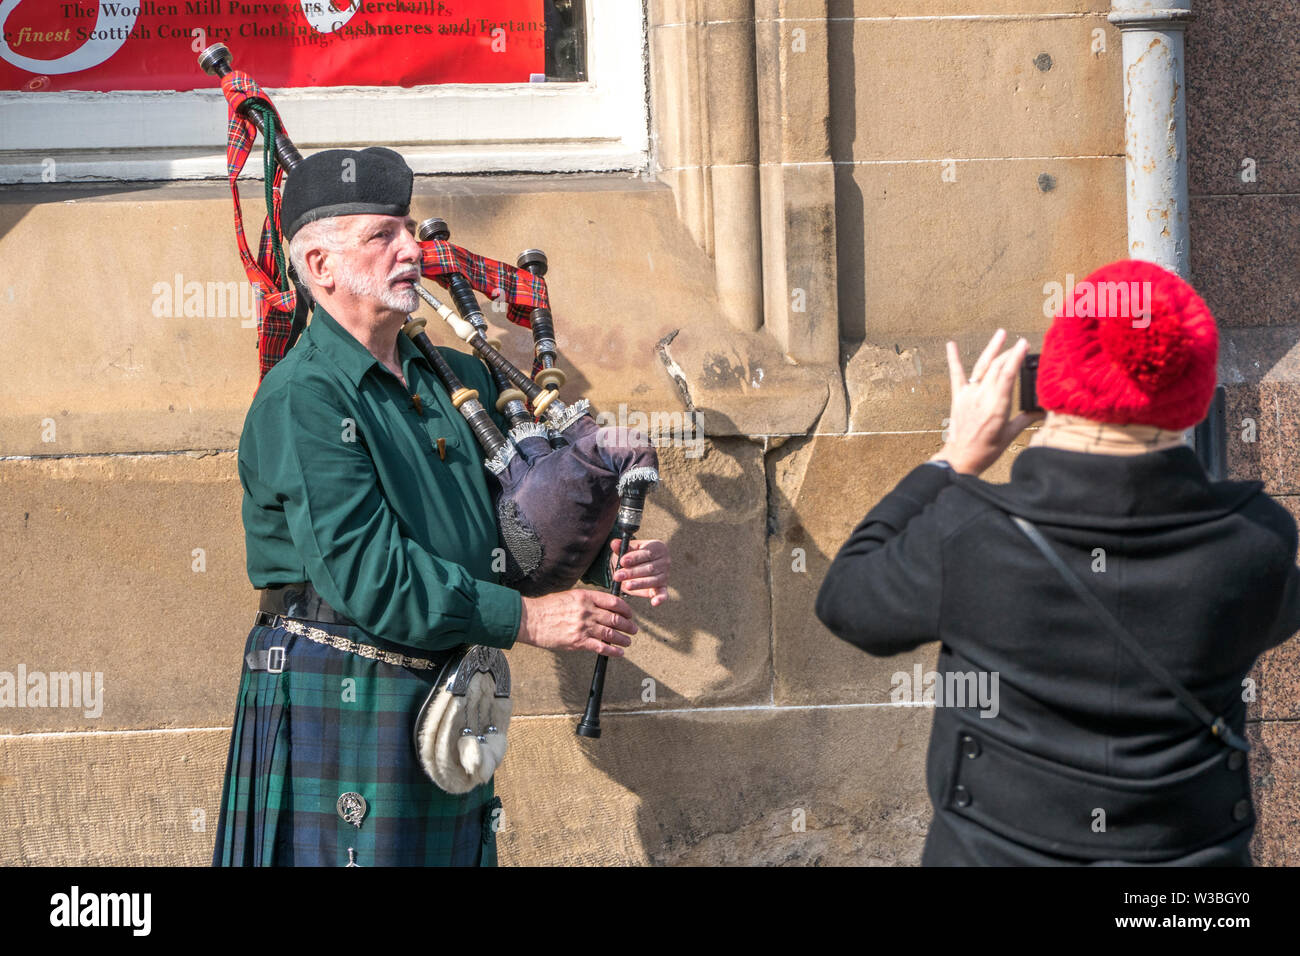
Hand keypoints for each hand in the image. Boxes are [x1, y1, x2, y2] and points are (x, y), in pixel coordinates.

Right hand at [516, 589, 636, 656]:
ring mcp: (584, 627)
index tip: (629, 614)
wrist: (531, 620)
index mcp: (586, 597)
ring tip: (628, 642)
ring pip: (611, 633)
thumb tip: (602, 607)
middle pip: (616, 618)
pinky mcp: (578, 642)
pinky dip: (613, 651)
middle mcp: (587, 611)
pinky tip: (619, 653)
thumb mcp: (570, 596)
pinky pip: (601, 647)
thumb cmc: (548, 607)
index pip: (614, 602)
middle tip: (634, 629)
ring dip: (623, 639)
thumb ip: (587, 601)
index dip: (626, 609)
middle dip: (628, 625)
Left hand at [610, 538, 670, 605]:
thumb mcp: (628, 549)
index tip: (622, 561)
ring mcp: (665, 575)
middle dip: (632, 573)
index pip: (647, 553)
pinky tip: (654, 602)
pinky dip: (660, 598)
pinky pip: (663, 594)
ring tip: (627, 585)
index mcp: (658, 547)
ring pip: (652, 581)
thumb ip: (622, 546)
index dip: (634, 558)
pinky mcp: (663, 587)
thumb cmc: (634, 555)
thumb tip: (614, 543)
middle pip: (649, 568)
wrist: (639, 565)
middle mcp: (665, 561)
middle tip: (618, 575)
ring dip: (639, 584)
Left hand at [932, 329, 1043, 476]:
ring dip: (991, 349)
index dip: (1016, 358)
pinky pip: (956, 375)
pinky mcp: (958, 397)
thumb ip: (1025, 420)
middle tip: (1020, 342)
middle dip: (1009, 353)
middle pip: (996, 368)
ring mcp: (968, 395)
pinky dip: (953, 358)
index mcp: (997, 407)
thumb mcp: (1009, 436)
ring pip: (981, 367)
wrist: (960, 458)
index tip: (1024, 344)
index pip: (1008, 376)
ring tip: (1001, 333)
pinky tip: (950, 344)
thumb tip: (1042, 411)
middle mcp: (982, 397)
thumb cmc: (986, 450)